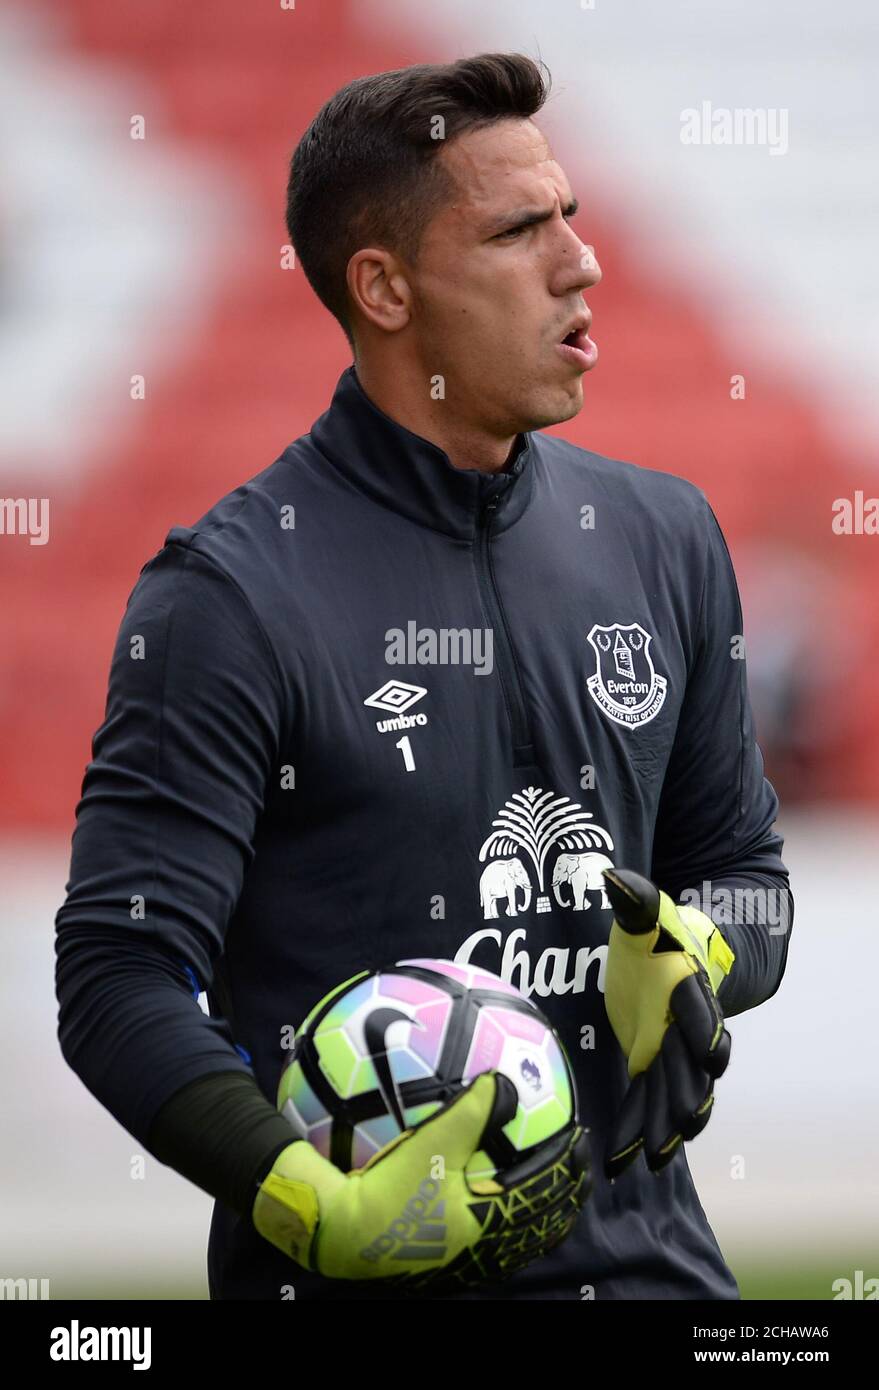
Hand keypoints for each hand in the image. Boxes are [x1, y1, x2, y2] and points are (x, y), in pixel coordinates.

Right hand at [252, 1071, 591, 1289]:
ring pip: (520, 1233)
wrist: (341, 1233)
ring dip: (541, 1208)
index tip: (580, 1137)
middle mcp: (486, 1245)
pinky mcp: (445, 1257)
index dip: (568, 1164)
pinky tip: (496, 1200)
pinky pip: (491, 1239)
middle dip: (564, 1190)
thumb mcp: (429, 1146)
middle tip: (578, 1160)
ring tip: (555, 1185)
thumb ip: (468, 1113)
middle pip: (541, 1219)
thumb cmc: (386, 1192)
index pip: (545, 1192)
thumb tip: (500, 1080)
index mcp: (490, 1221)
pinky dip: (507, 1219)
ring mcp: (467, 1256)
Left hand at [601, 868, 734, 1178]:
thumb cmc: (658, 933)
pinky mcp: (652, 1065)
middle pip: (693, 1067)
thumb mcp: (646, 913)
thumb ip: (634, 898)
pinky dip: (636, 1132)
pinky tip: (620, 1164)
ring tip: (652, 1160)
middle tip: (680, 1127)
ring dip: (665, 1127)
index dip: (707, 1031)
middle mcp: (688, 1028)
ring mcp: (672, 1052)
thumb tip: (611, 875)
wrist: (674, 955)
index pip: (703, 1011)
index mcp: (689, 989)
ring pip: (674, 1096)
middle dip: (687, 1097)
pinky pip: (646, 1104)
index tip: (712, 1055)